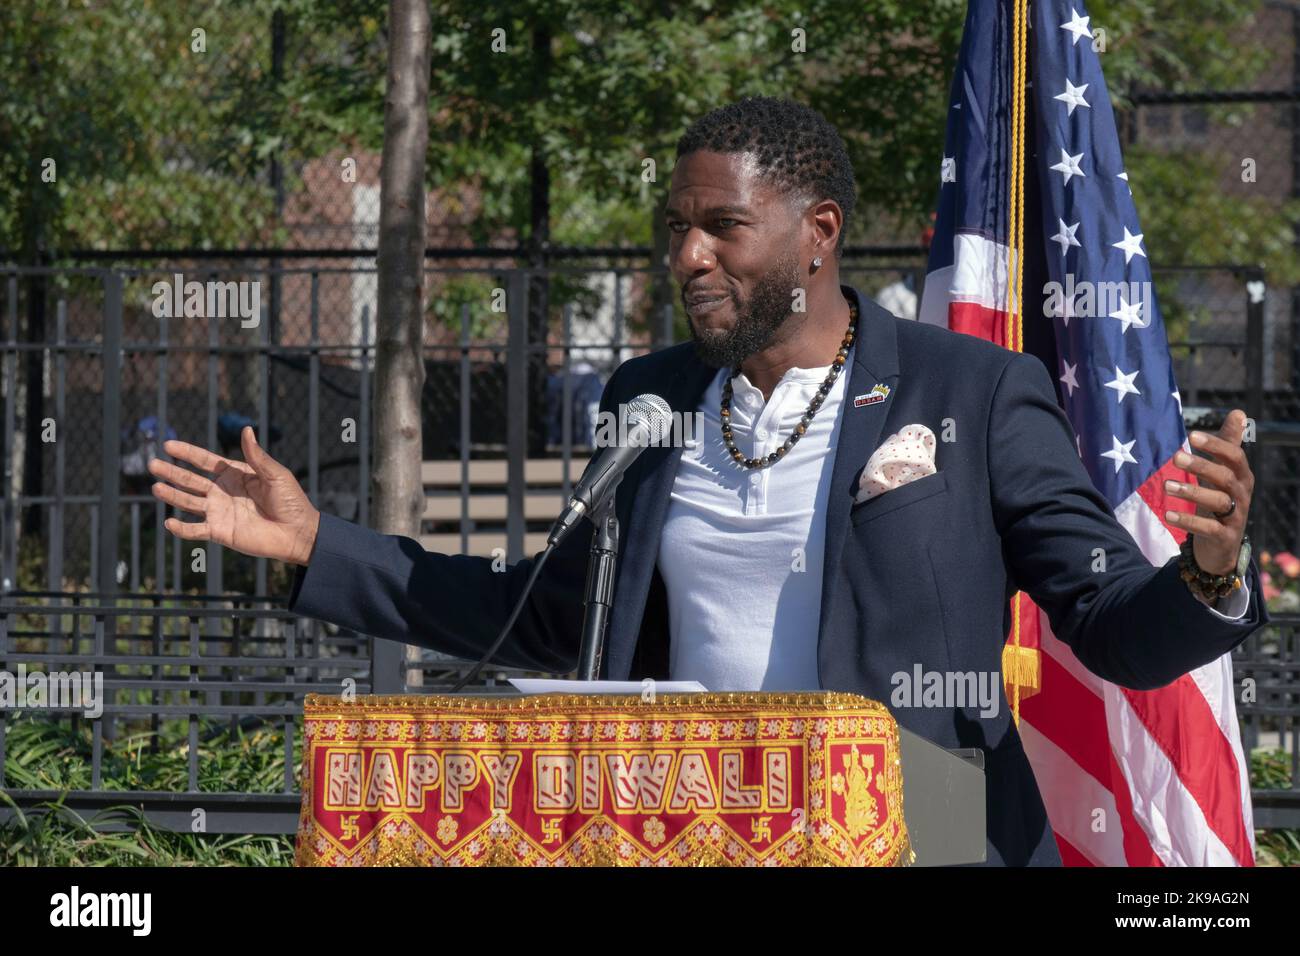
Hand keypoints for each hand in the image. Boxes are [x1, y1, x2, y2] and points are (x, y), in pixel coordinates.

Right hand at [148, 426, 320, 565]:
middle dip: (172, 472)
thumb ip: (257, 456)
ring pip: (189, 502)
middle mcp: (223, 492)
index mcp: (235, 474)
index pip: (205, 461)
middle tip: (152, 465)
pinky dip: (182, 529)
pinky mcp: (220, 532)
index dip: (187, 453)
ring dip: (172, 496)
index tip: (168, 445)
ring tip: (156, 488)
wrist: (298, 532)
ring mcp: (219, 512)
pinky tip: (169, 522)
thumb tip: (246, 429)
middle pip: (191, 480)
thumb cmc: (291, 501)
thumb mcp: (276, 474)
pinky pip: (196, 530)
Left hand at [1164, 409, 1252, 575]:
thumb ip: (1227, 444)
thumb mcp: (1222, 471)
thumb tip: (1238, 412)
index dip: (1216, 445)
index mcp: (1240, 476)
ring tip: (1166, 486)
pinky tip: (1168, 514)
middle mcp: (1242, 494)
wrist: (1222, 545)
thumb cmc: (1220, 499)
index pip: (1234, 456)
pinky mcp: (1225, 536)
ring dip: (1192, 491)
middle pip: (1225, 476)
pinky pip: (1209, 528)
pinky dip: (1189, 521)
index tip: (1191, 435)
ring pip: (1218, 501)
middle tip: (1175, 456)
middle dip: (1201, 466)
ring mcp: (1235, 516)